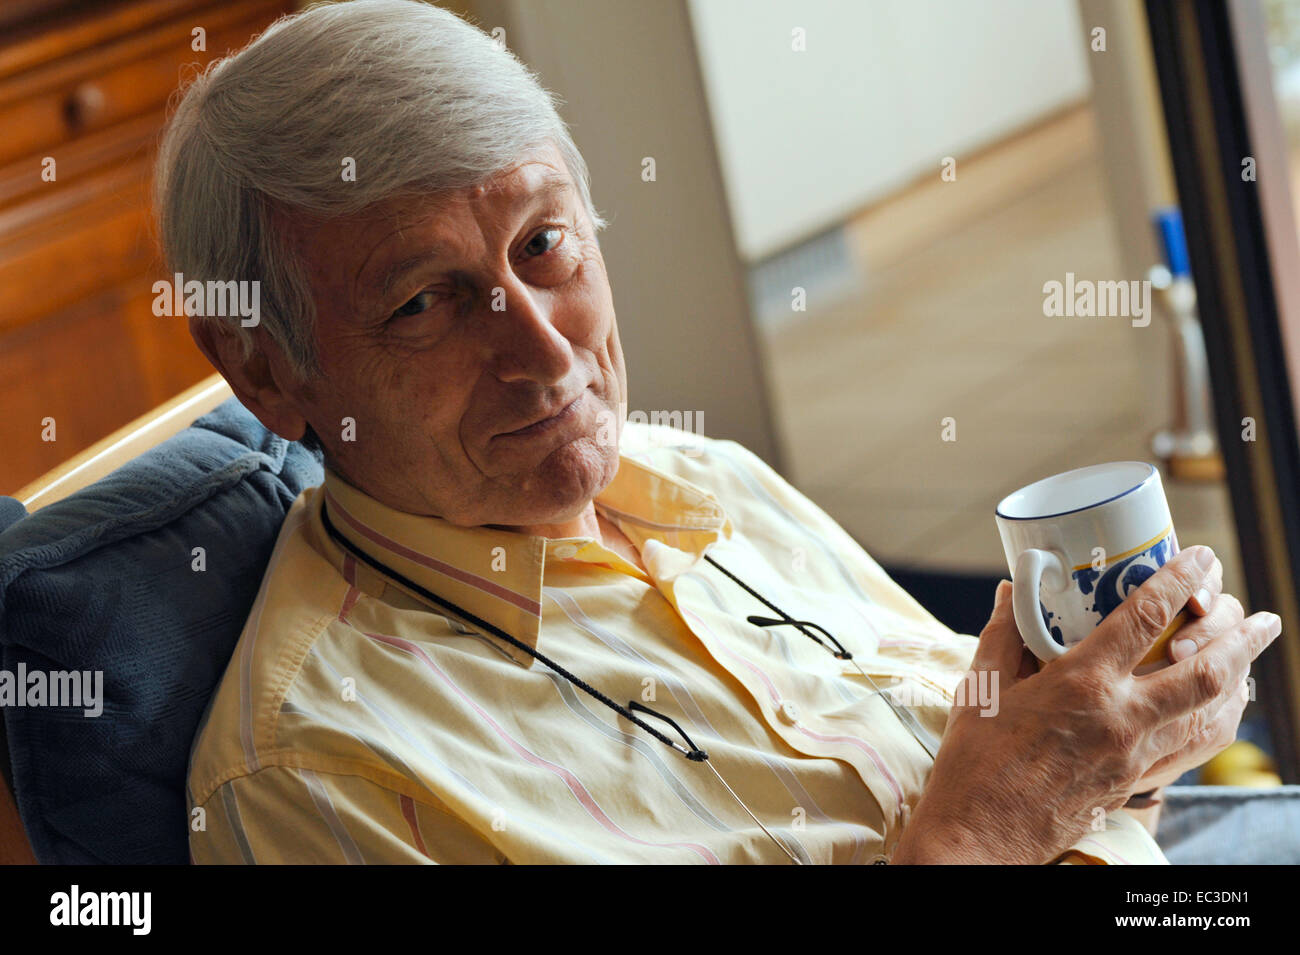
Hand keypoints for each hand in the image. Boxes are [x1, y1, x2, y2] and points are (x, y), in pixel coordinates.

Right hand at [891, 545, 1280, 863]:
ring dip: (1242, 675)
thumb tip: (1014, 592)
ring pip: (1213, 711)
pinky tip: (1225, 703)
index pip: (1144, 618)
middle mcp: (1121, 718)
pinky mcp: (1136, 781)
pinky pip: (1196, 746)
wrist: (982, 832)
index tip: (1200, 557)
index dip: (1179, 581)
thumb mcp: (982, 686)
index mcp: (1080, 684)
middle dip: (1241, 635)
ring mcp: (1136, 755)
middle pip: (1206, 671)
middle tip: (1258, 612)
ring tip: (1255, 648)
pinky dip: (1220, 718)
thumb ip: (1005, 634)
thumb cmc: (975, 760)